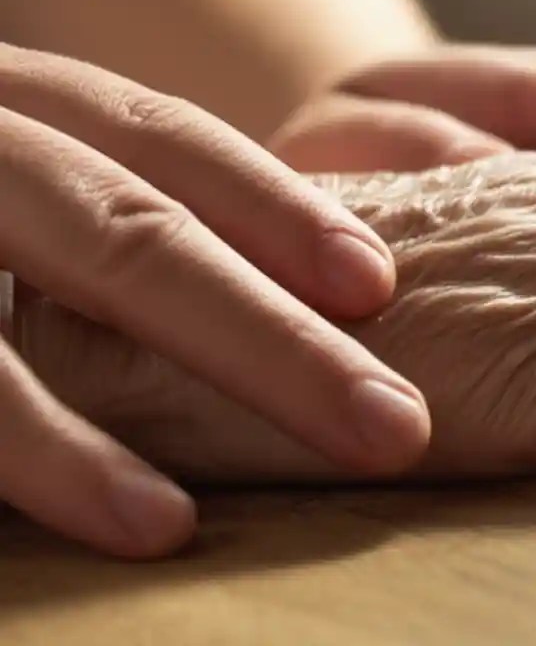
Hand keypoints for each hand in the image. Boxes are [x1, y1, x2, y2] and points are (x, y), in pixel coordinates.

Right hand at [0, 44, 429, 557]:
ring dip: (62, 438)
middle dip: (258, 337)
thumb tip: (324, 277)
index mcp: (12, 107)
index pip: (160, 142)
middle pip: (114, 229)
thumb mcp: (30, 168)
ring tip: (167, 525)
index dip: (274, 209)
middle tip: (387, 430)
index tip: (380, 288)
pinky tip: (39, 537)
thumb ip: (129, 199)